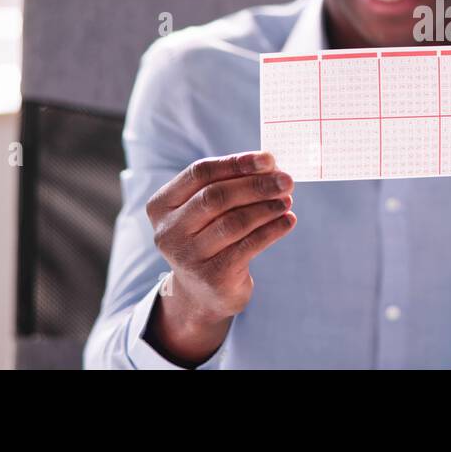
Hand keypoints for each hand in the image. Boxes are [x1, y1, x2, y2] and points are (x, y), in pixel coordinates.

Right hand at [143, 151, 296, 365]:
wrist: (203, 293)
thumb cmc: (209, 237)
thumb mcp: (207, 211)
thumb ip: (230, 185)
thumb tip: (271, 166)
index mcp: (162, 205)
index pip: (200, 173)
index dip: (236, 163)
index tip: (269, 159)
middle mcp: (169, 230)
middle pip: (216, 197)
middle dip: (256, 185)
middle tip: (286, 180)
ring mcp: (188, 256)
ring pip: (234, 222)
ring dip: (266, 207)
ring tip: (287, 200)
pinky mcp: (212, 276)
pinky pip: (249, 245)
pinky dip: (272, 230)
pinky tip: (288, 221)